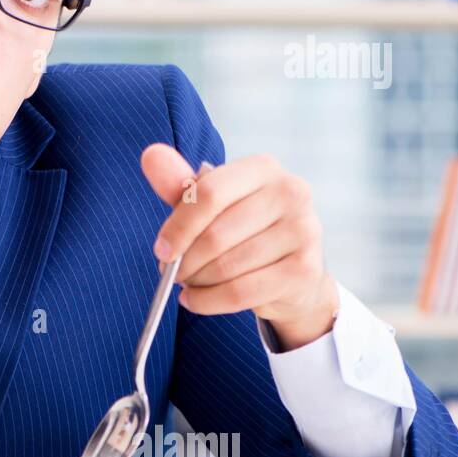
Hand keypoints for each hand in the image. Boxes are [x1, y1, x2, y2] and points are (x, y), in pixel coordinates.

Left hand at [140, 144, 338, 349]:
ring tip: (190, 282)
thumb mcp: (210, 205)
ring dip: (196, 281)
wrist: (290, 273)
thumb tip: (151, 155)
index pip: (209, 193)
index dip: (178, 227)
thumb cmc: (243, 230)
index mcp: (263, 168)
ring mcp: (304, 230)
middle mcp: (290, 193)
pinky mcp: (305, 270)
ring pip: (226, 267)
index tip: (161, 250)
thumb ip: (180, 184)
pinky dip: (208, 301)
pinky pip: (241, 292)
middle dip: (184, 260)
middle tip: (172, 272)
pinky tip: (195, 299)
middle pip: (215, 234)